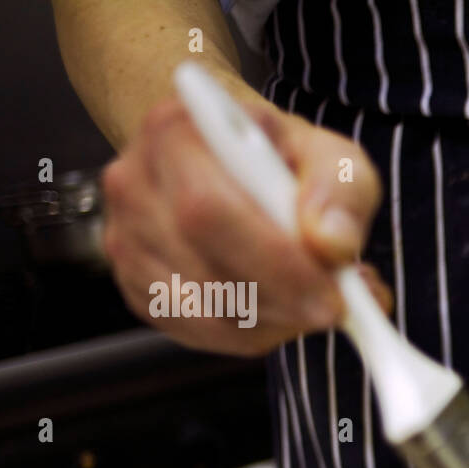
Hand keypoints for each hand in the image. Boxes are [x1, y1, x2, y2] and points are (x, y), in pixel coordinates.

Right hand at [101, 95, 392, 355]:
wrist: (238, 167)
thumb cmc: (283, 161)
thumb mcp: (331, 156)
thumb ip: (341, 192)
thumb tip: (332, 244)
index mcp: (176, 132)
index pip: (209, 206)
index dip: (274, 259)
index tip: (333, 292)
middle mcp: (136, 184)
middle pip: (202, 264)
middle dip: (280, 298)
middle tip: (331, 310)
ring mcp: (126, 240)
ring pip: (202, 310)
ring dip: (272, 321)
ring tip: (314, 302)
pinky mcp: (138, 288)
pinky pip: (197, 332)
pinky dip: (252, 334)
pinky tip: (281, 312)